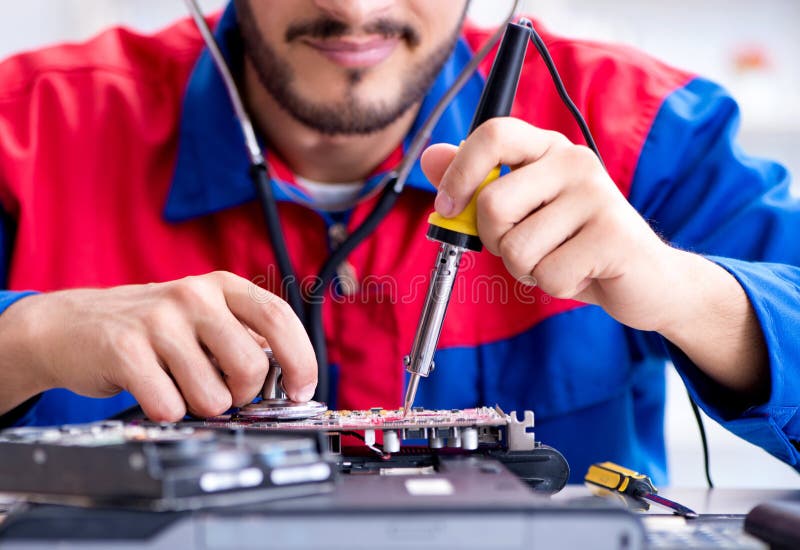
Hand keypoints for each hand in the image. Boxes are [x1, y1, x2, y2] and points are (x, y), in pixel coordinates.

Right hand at [0, 271, 316, 420]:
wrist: (73, 325)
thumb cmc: (153, 328)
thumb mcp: (205, 318)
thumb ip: (245, 339)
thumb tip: (288, 380)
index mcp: (222, 286)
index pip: (279, 319)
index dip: (301, 361)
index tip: (302, 390)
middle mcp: (194, 295)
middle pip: (251, 366)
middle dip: (243, 395)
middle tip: (222, 392)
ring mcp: (159, 320)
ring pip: (212, 396)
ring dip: (200, 406)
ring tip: (178, 385)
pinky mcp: (124, 349)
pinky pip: (169, 406)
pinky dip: (166, 411)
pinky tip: (152, 391)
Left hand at [420, 118, 768, 399]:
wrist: (647, 279)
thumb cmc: (574, 244)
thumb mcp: (522, 213)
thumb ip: (478, 185)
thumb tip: (431, 158)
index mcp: (548, 149)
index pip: (493, 134)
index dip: (459, 172)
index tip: (448, 206)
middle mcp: (574, 162)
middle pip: (492, 203)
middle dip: (497, 240)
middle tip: (528, 245)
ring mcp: (597, 195)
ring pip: (516, 248)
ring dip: (527, 269)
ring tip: (560, 259)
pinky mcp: (613, 235)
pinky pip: (547, 275)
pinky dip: (556, 286)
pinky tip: (583, 273)